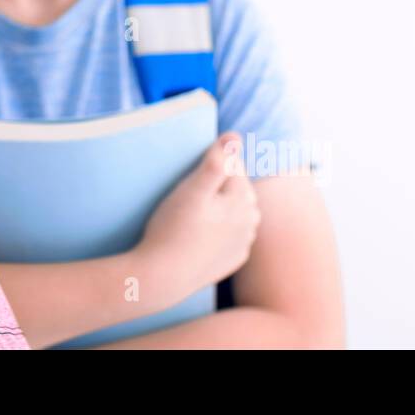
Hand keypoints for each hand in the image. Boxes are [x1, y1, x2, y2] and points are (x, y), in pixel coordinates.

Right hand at [133, 131, 260, 307]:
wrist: (162, 277)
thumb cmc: (172, 229)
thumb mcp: (191, 190)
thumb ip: (216, 161)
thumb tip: (235, 136)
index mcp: (244, 199)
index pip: (233, 164)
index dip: (209, 166)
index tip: (188, 180)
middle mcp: (251, 221)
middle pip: (236, 187)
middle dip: (217, 185)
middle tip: (186, 198)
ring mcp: (244, 242)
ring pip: (234, 210)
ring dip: (219, 207)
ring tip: (190, 216)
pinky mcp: (234, 259)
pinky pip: (230, 233)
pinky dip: (218, 229)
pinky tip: (199, 234)